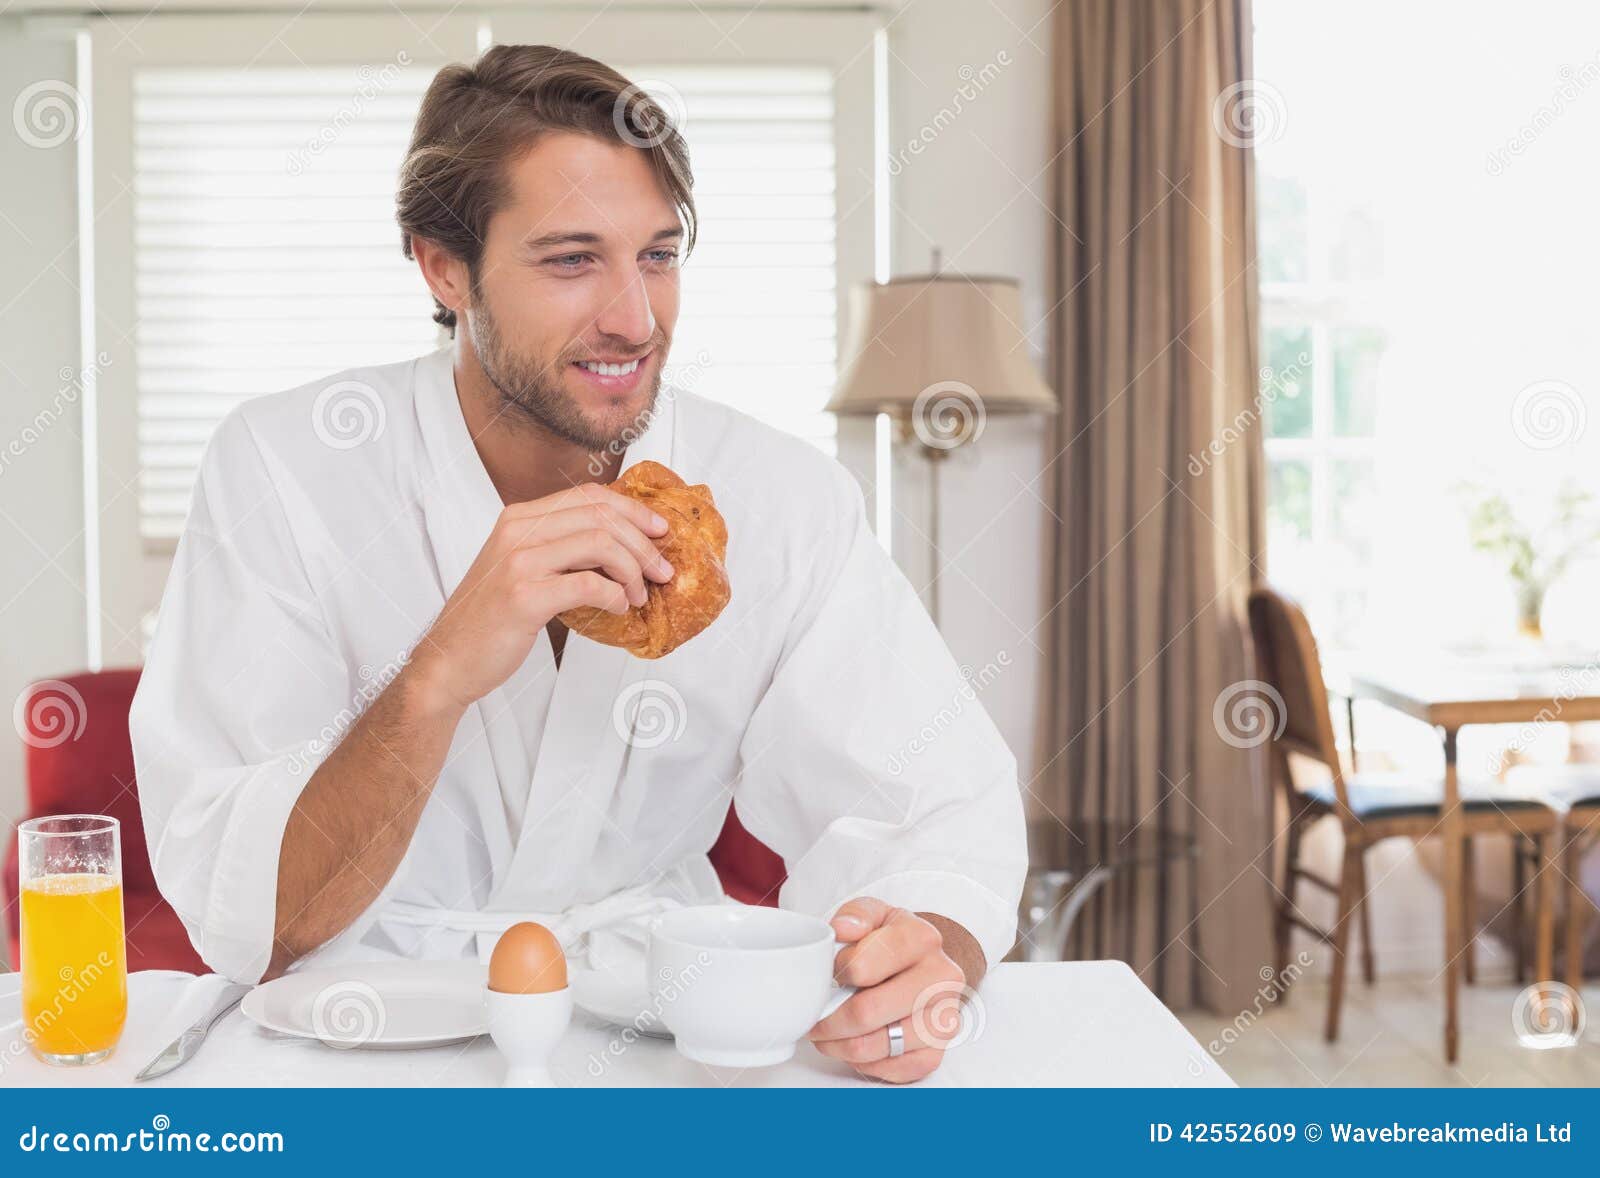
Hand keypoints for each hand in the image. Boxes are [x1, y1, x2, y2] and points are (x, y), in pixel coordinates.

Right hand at [408, 484, 673, 710]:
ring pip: (600, 545)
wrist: (449, 660)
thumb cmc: (491, 618)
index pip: (589, 496)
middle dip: (643, 543)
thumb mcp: (523, 568)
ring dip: (632, 571)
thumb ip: (561, 550)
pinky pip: (589, 584)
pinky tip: (619, 609)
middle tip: (662, 571)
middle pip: (601, 516)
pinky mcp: (524, 595)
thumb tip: (623, 548)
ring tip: (639, 595)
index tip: (660, 531)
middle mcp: (517, 530)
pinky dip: (615, 596)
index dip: (633, 510)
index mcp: (519, 518)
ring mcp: (518, 561)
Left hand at [806, 897, 972, 1083]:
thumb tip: (842, 929)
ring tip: (830, 1033)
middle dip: (829, 1020)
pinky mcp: (938, 1050)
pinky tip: (858, 1045)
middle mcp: (941, 978)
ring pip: (876, 1046)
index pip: (862, 967)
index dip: (835, 975)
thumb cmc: (892, 940)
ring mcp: (943, 1017)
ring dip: (841, 1046)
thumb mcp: (873, 914)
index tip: (829, 975)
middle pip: (867, 1013)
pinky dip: (866, 1063)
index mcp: (922, 938)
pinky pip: (893, 1070)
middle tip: (815, 1017)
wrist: (924, 963)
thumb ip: (855, 915)